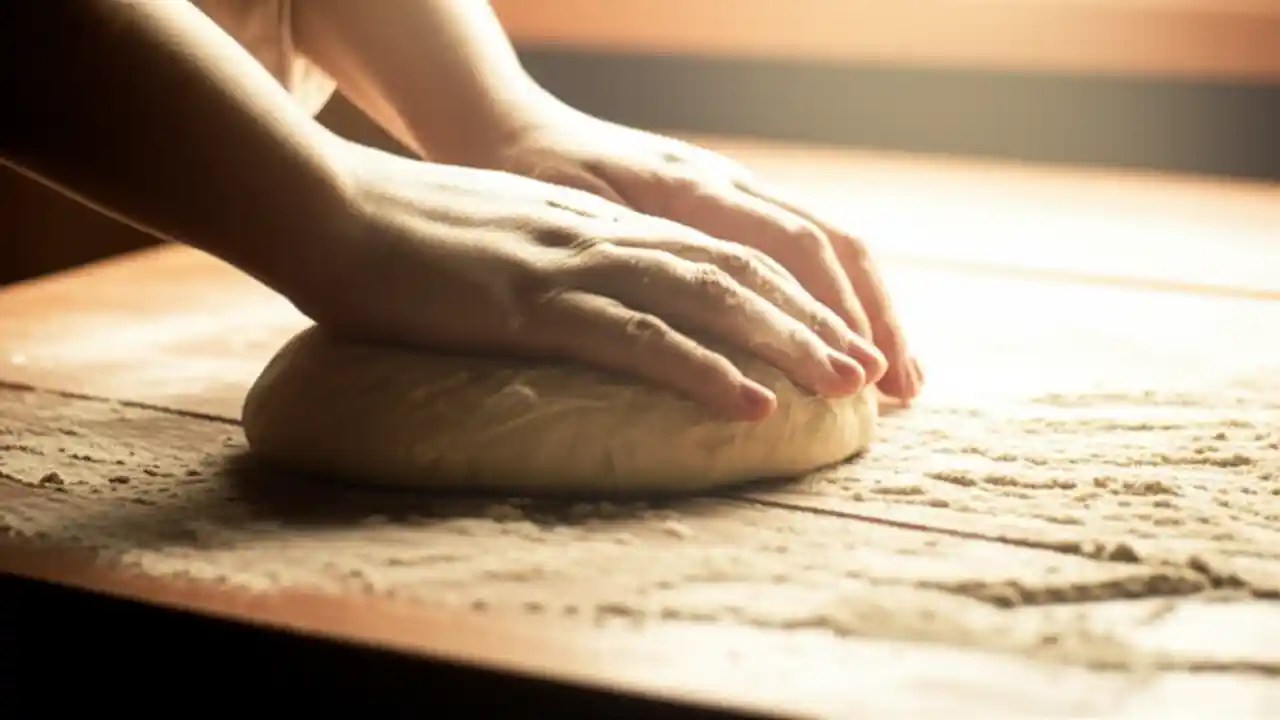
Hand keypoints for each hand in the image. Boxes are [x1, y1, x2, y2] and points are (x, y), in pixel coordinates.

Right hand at [290, 140, 886, 420]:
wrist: (329, 209)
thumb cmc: (408, 238)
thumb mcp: (508, 245)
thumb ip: (565, 269)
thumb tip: (604, 310)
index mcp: (603, 226)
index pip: (722, 254)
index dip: (792, 298)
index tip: (839, 342)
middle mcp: (604, 235)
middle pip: (737, 272)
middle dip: (815, 322)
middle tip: (873, 373)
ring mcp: (572, 264)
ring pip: (707, 298)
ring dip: (785, 344)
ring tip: (845, 386)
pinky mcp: (531, 302)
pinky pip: (635, 337)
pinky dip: (702, 371)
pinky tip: (749, 404)